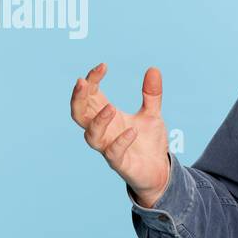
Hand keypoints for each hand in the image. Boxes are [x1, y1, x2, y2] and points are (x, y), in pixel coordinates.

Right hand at [70, 62, 170, 206]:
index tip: (103, 66)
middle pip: (79, 114)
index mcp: (107, 117)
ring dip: (98, 121)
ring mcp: (109, 148)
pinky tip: (132, 131)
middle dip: (77, 98)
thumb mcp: (153, 115)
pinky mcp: (120, 164)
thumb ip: (151, 94)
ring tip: (111, 107)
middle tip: (82, 81)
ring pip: (90, 136)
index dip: (92, 80)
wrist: (160, 172)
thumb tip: (154, 68)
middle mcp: (103, 132)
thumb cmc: (149, 143)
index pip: (90, 96)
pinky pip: (113, 154)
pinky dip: (121, 142)